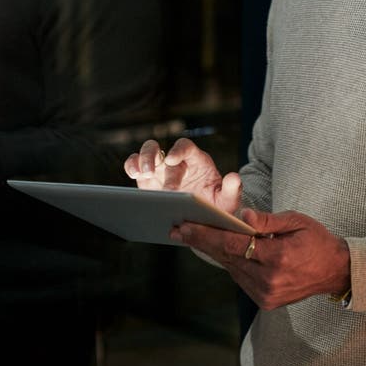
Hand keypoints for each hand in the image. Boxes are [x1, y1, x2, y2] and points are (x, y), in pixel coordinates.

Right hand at [123, 137, 241, 213]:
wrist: (203, 217)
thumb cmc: (216, 205)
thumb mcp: (227, 201)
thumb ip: (232, 190)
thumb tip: (234, 177)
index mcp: (196, 161)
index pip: (186, 147)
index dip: (178, 150)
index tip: (172, 160)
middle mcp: (177, 162)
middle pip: (162, 149)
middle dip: (155, 159)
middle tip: (152, 174)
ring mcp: (161, 170)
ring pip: (147, 153)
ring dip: (140, 160)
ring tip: (141, 174)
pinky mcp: (148, 181)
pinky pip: (135, 167)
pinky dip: (131, 167)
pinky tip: (132, 176)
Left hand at [170, 209, 350, 309]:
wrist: (336, 271)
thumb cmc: (317, 240)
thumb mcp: (297, 221)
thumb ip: (267, 221)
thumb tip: (242, 217)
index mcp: (278, 258)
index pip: (233, 245)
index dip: (207, 235)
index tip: (186, 225)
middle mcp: (269, 280)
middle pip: (226, 258)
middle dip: (201, 242)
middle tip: (178, 229)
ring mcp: (266, 294)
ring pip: (231, 269)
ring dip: (213, 252)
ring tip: (193, 235)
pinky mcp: (265, 301)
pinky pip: (240, 277)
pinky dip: (229, 262)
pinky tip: (218, 249)